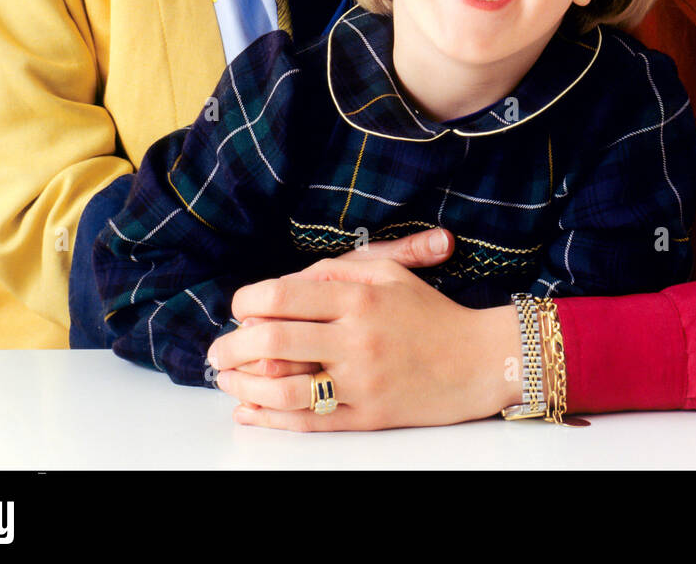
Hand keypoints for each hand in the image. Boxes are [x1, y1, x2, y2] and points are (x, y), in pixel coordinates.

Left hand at [209, 253, 520, 430]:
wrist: (479, 359)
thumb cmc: (431, 313)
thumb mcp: (389, 274)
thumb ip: (339, 272)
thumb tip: (288, 282)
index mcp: (359, 297)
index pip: (283, 295)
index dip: (247, 302)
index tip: (239, 308)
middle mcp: (356, 338)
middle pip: (273, 340)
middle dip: (232, 347)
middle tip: (216, 352)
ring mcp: (361, 381)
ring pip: (284, 388)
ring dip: (244, 386)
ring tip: (227, 382)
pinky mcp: (368, 417)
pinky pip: (308, 422)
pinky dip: (270, 418)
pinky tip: (249, 410)